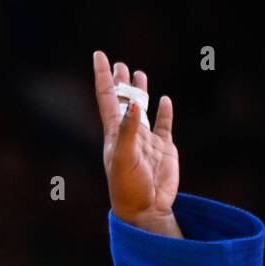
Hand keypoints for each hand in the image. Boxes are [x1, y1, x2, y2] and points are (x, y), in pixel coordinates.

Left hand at [93, 50, 181, 236]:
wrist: (146, 210)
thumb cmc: (128, 187)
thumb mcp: (124, 158)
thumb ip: (129, 131)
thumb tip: (135, 104)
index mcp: (114, 133)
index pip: (107, 97)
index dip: (103, 76)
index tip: (99, 55)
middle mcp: (128, 134)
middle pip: (124, 100)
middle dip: (121, 81)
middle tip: (120, 63)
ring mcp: (147, 141)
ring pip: (143, 110)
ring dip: (140, 92)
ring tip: (139, 74)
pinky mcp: (164, 150)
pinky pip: (164, 126)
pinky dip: (165, 112)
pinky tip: (165, 101)